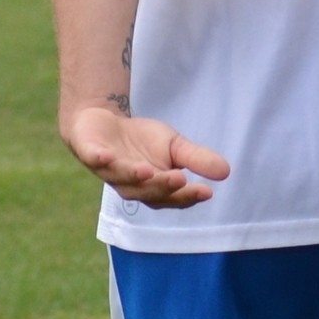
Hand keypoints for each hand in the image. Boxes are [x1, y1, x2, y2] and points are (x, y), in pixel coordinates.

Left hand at [64, 105, 230, 208]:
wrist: (103, 121)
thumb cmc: (141, 140)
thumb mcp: (173, 146)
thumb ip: (196, 159)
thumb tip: (226, 172)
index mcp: (154, 188)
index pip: (173, 197)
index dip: (188, 196)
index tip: (206, 191)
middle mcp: (132, 186)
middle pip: (149, 192)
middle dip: (164, 186)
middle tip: (181, 179)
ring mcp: (110, 171)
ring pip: (124, 180)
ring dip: (135, 177)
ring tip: (149, 171)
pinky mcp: (91, 154)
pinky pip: (95, 160)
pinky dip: (100, 159)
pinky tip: (106, 156)